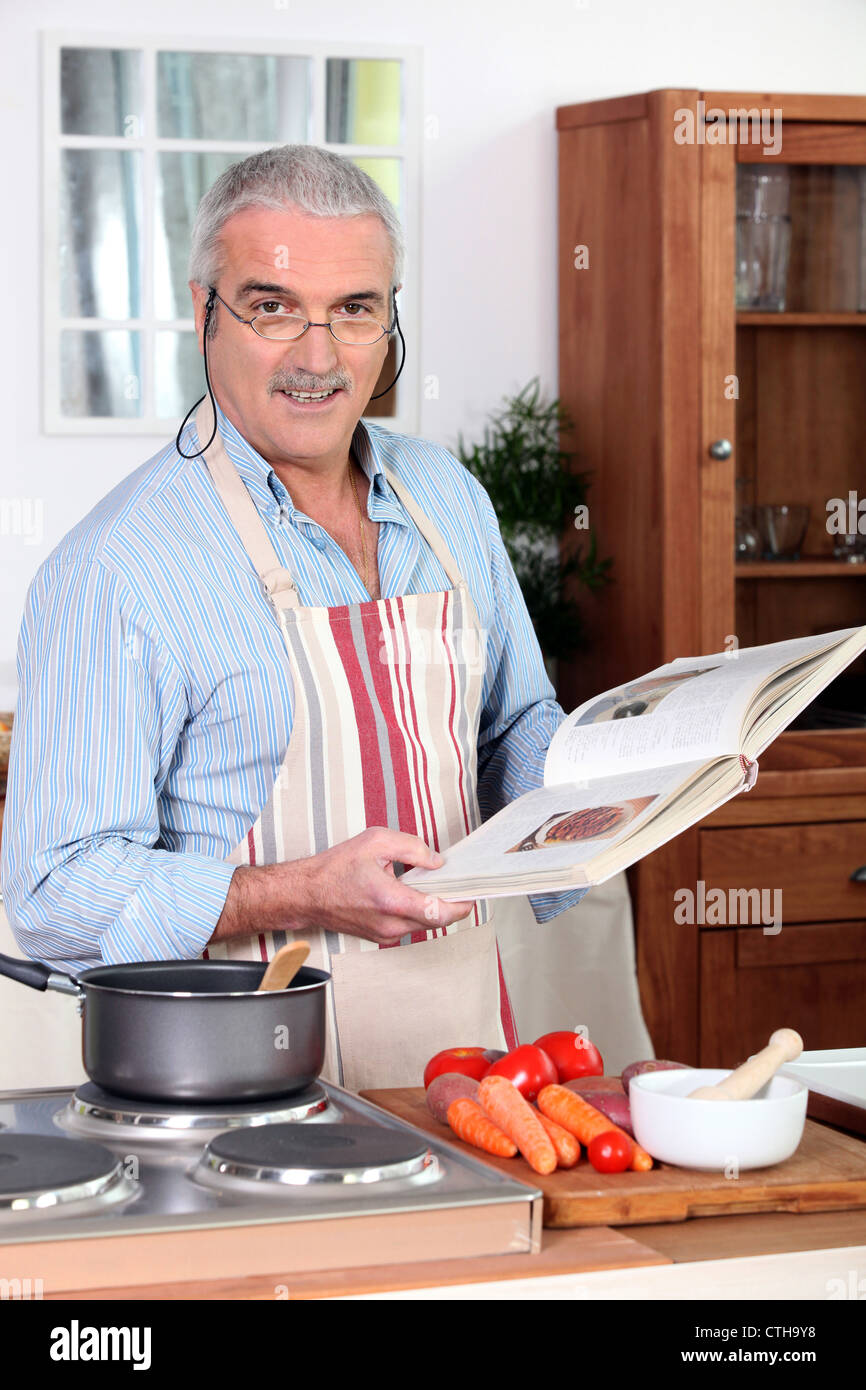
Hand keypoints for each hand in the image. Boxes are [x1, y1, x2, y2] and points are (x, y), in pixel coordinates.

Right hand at [281, 827, 475, 944]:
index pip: (439, 912)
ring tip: (426, 884)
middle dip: (448, 902)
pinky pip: (407, 926)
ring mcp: (384, 935)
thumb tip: (437, 862)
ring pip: (422, 924)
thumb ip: (413, 849)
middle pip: (435, 920)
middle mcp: (389, 925)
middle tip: (454, 882)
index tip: (471, 894)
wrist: (306, 893)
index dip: (461, 905)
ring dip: (429, 906)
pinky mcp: (379, 937)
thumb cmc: (335, 868)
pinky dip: (414, 911)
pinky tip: (408, 893)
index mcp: (391, 900)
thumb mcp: (376, 842)